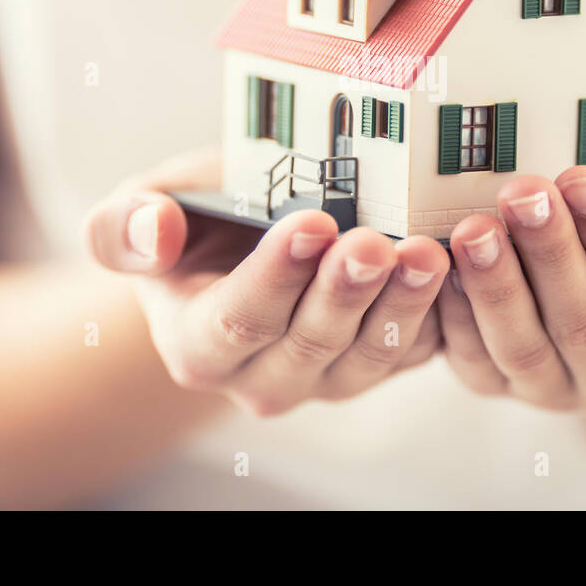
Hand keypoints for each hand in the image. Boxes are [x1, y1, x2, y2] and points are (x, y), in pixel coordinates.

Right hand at [83, 148, 448, 415]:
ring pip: (370, 356)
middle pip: (310, 343)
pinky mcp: (382, 363)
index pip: (238, 320)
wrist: (241, 240)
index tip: (312, 223)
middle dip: (347, 292)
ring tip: (428, 253)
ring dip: (403, 305)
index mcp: (198, 346)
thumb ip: (124, 226)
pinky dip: (440, 313)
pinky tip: (461, 268)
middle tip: (377, 242)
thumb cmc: (192, 220)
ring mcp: (328, 376)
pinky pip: (416, 352)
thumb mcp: (141, 208)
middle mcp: (263, 377)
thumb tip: (152, 231)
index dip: (276, 275)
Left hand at [436, 167, 585, 422]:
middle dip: (550, 253)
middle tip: (523, 190)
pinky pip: (473, 358)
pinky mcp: (498, 385)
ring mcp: (556, 394)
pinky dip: (454, 311)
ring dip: (495, 285)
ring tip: (475, 227)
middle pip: (583, 326)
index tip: (585, 177)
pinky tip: (441, 262)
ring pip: (523, 348)